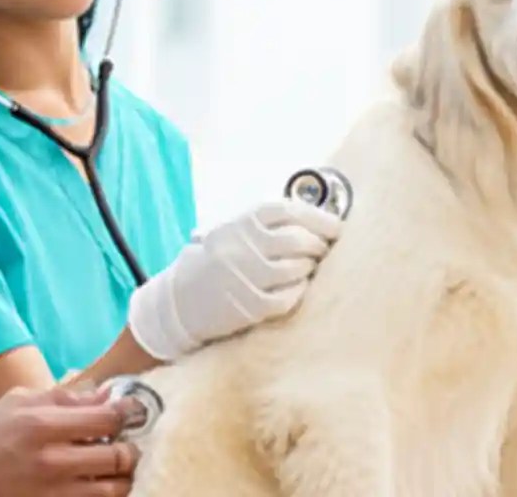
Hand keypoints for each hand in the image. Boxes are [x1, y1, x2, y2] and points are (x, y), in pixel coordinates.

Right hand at [0, 386, 139, 496]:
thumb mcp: (19, 402)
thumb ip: (64, 396)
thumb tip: (104, 394)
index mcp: (42, 425)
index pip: (105, 419)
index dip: (126, 414)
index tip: (130, 412)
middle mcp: (51, 461)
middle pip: (118, 457)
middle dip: (129, 448)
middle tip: (125, 443)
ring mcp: (54, 493)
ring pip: (114, 489)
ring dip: (122, 476)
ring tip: (116, 467)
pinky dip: (106, 494)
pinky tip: (99, 484)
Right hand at [127, 199, 341, 361]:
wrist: (179, 300)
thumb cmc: (214, 262)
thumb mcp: (232, 232)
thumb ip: (266, 225)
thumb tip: (317, 219)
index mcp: (241, 223)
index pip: (289, 210)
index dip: (319, 217)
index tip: (336, 226)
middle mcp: (243, 247)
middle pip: (299, 240)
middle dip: (320, 245)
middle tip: (325, 249)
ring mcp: (246, 276)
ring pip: (298, 268)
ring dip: (310, 268)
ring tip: (307, 268)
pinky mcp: (250, 305)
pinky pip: (290, 296)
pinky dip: (298, 291)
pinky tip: (296, 288)